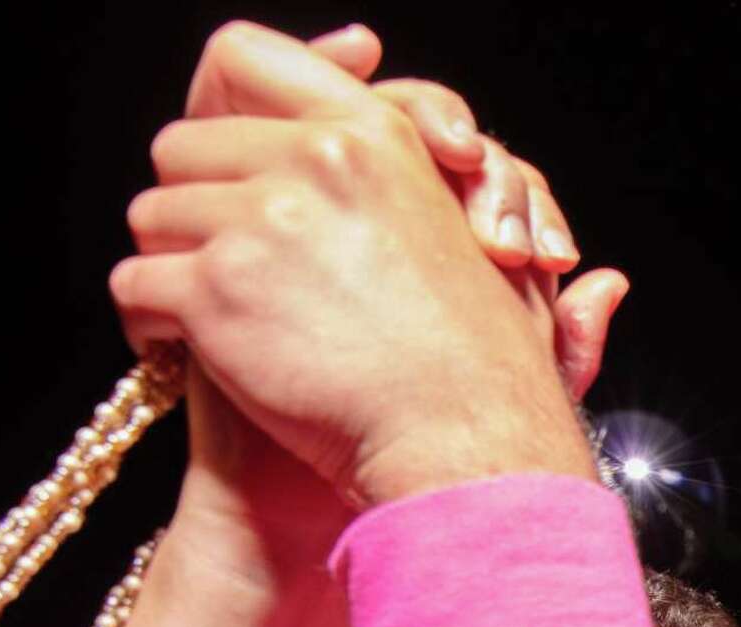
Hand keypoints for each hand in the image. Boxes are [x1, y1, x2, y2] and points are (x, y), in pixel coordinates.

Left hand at [112, 22, 596, 514]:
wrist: (465, 451)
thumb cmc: (498, 390)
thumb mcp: (522, 296)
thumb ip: (531, 275)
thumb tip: (604, 285)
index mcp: (376, 137)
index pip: (247, 59)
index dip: (223, 101)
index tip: (224, 154)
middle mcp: (316, 157)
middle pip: (183, 144)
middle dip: (191, 206)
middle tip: (210, 264)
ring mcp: (263, 218)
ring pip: (150, 214)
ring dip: (168, 267)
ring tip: (198, 320)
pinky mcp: (219, 285)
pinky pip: (136, 282)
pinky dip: (148, 324)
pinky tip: (180, 355)